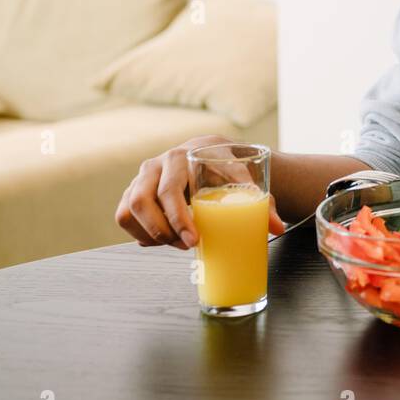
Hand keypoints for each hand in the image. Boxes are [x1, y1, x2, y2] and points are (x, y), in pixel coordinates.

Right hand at [115, 134, 285, 248]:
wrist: (212, 153)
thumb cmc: (228, 168)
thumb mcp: (245, 179)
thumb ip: (262, 202)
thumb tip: (276, 228)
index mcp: (183, 156)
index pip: (171, 189)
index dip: (179, 218)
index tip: (195, 239)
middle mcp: (157, 164)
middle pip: (143, 200)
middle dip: (164, 230)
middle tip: (188, 246)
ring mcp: (141, 178)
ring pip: (129, 209)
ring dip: (151, 232)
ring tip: (177, 243)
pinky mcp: (133, 191)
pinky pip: (123, 215)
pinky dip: (138, 232)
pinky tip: (160, 239)